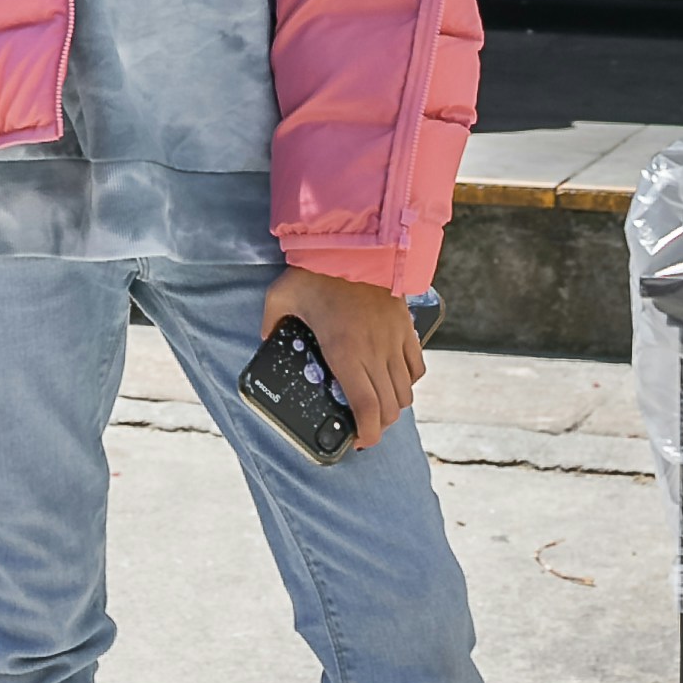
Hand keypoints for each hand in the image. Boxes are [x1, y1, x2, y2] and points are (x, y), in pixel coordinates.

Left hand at [263, 269, 426, 450]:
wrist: (356, 240)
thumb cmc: (316, 269)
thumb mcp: (281, 297)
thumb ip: (270, 323)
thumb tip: (265, 338)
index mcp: (345, 352)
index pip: (367, 409)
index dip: (368, 435)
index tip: (360, 443)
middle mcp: (374, 352)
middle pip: (390, 408)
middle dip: (378, 426)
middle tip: (364, 427)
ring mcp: (394, 339)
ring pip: (405, 391)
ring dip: (393, 405)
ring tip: (378, 405)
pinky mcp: (406, 325)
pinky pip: (417, 365)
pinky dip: (409, 380)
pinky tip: (395, 378)